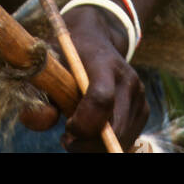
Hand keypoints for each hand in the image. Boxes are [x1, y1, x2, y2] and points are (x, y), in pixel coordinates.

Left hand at [19, 3, 147, 151]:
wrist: (95, 38)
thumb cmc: (66, 54)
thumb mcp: (48, 64)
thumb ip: (40, 91)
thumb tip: (47, 120)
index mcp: (103, 62)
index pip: (101, 98)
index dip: (84, 123)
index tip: (67, 128)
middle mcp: (127, 78)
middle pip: (115, 127)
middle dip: (88, 143)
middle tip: (67, 139)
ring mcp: (139, 94)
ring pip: (122, 138)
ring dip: (97, 145)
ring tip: (78, 130)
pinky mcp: (143, 109)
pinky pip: (128, 138)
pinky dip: (108, 142)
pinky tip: (93, 128)